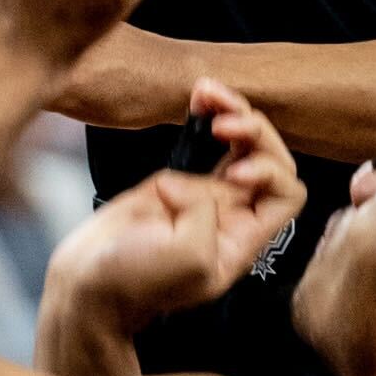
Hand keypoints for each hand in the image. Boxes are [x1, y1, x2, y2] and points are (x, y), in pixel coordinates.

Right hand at [42, 83, 304, 339]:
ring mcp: (206, 194)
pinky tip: (199, 94)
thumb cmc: (136, 282)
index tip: (231, 173)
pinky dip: (210, 112)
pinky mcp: (178, 180)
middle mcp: (232, 215)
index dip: (270, 172)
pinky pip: (207, 140)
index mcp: (243, 239)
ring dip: (235, 111)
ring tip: (207, 92)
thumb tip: (190, 184)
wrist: (88, 282)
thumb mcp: (187, 258)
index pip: (287, 194)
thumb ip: (203, 215)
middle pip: (270, 159)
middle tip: (223, 125)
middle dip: (255, 132)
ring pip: (243, 141)